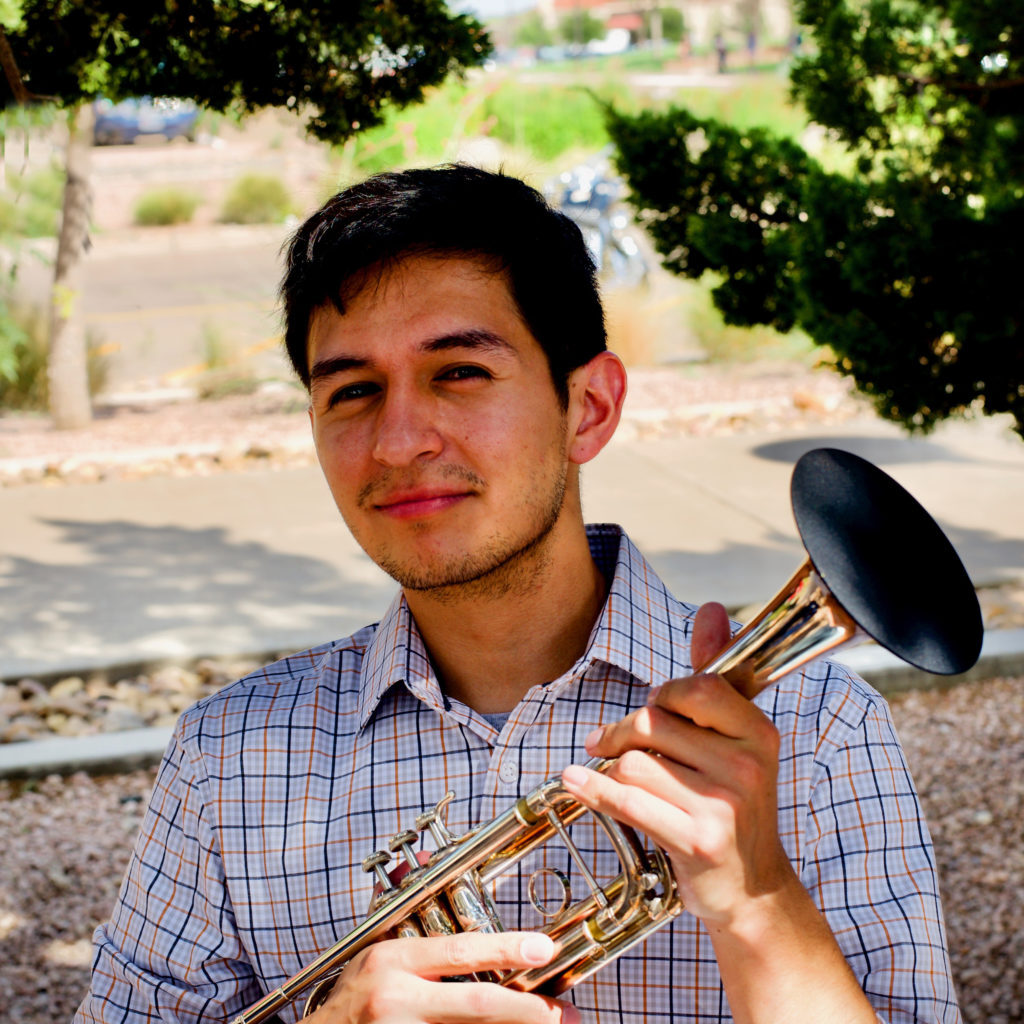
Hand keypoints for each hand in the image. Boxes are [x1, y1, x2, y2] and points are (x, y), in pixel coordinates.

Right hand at [306, 931, 579, 1023]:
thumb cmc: (351, 997)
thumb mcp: (376, 951)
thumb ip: (409, 915)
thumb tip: (430, 854)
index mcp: (391, 960)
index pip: (458, 951)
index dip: (504, 949)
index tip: (543, 948)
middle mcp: (395, 998)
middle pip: (475, 1002)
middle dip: (526, 1008)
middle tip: (563, 1012)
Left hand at [560, 602, 794, 926]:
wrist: (753, 886)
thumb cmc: (732, 802)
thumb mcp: (734, 737)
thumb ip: (716, 674)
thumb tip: (709, 610)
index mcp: (758, 731)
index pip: (696, 686)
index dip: (663, 696)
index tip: (651, 711)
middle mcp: (747, 764)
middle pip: (654, 723)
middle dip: (623, 731)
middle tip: (607, 742)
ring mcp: (724, 804)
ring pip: (634, 761)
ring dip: (611, 767)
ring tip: (611, 775)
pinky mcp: (697, 840)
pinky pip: (627, 800)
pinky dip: (593, 790)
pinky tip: (575, 783)